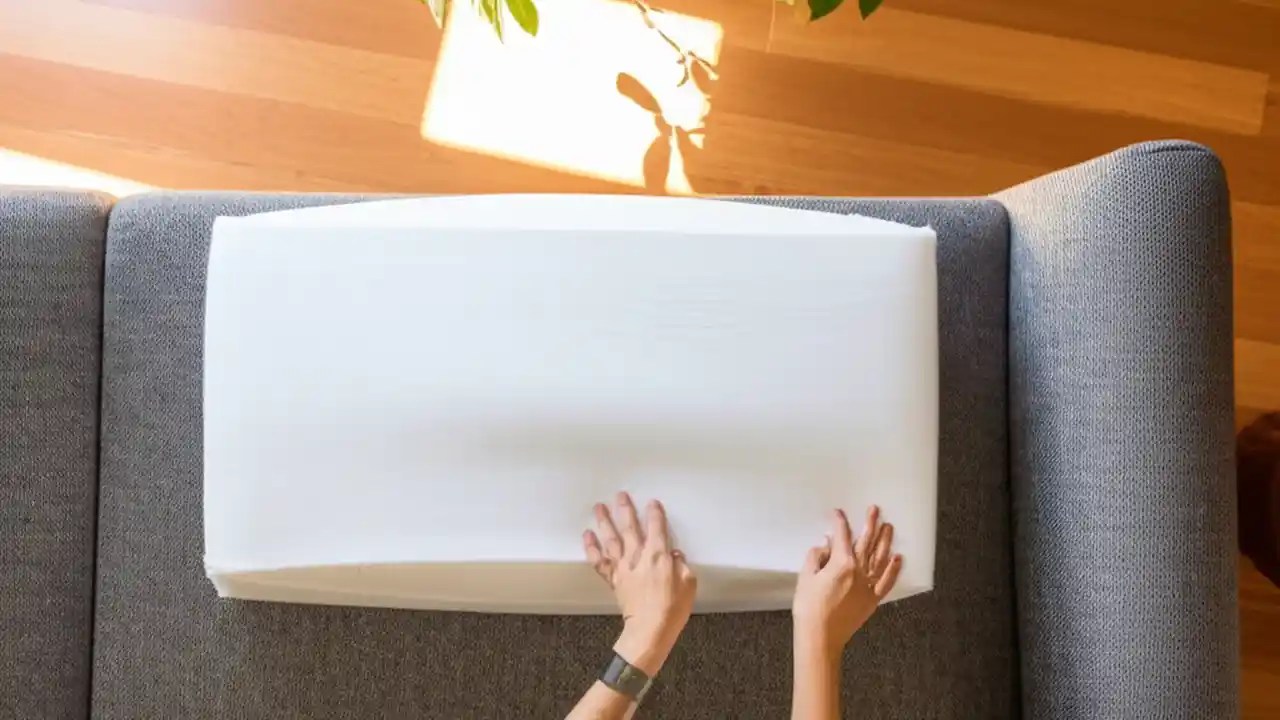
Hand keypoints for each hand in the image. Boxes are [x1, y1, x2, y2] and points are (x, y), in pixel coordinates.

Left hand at [583, 492, 696, 674]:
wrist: (649, 629)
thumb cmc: (672, 608)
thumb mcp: (688, 583)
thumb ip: (681, 565)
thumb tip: (674, 555)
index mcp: (658, 555)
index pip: (656, 528)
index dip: (654, 514)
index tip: (652, 502)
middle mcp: (638, 557)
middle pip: (630, 528)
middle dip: (625, 510)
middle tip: (620, 495)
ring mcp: (623, 568)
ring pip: (611, 539)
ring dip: (604, 522)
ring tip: (599, 507)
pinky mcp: (613, 579)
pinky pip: (599, 561)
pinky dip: (591, 547)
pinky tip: (587, 536)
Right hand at [792, 505, 901, 659]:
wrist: (820, 637)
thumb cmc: (809, 607)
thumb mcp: (805, 577)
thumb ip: (816, 557)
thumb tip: (825, 545)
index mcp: (841, 563)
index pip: (842, 536)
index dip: (840, 522)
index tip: (838, 513)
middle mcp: (859, 571)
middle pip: (866, 542)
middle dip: (870, 524)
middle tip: (875, 510)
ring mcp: (868, 585)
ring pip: (880, 558)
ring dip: (885, 541)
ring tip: (888, 527)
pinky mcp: (873, 599)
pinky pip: (887, 581)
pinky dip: (893, 568)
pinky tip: (898, 557)